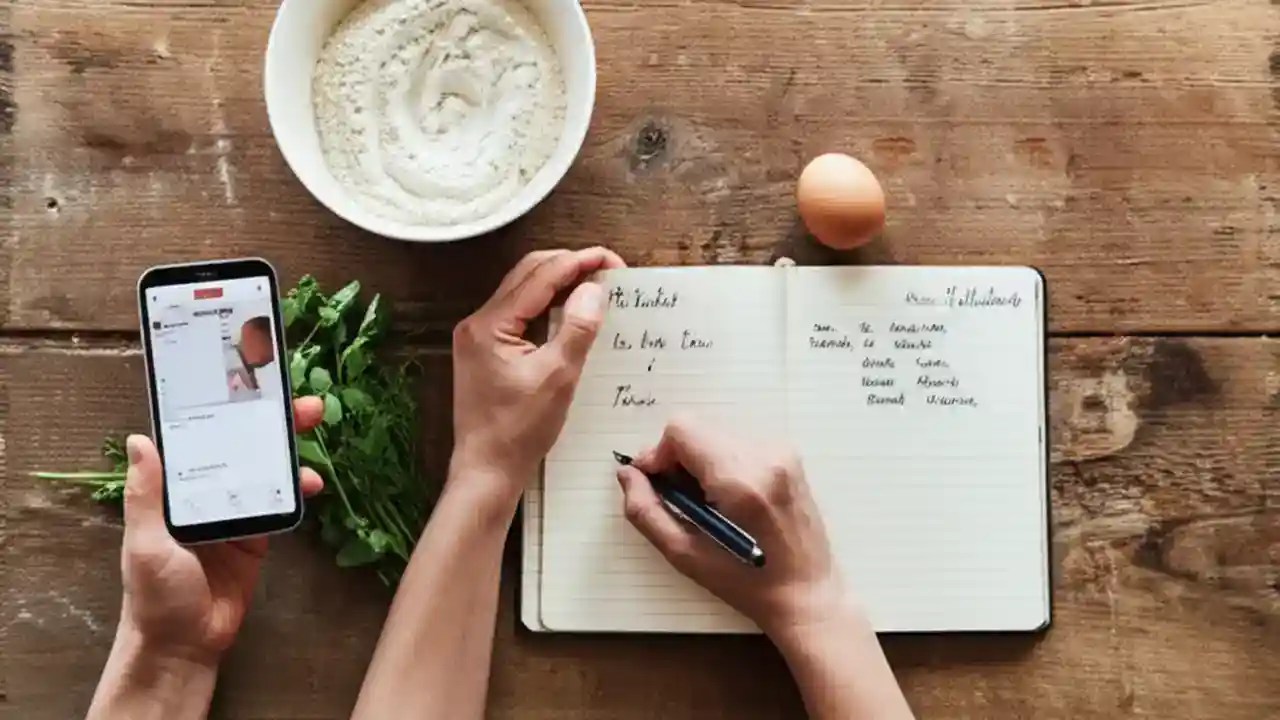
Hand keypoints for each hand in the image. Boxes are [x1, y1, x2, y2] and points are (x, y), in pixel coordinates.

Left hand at [117, 397, 325, 663]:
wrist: (185, 644)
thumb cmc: (154, 595)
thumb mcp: (143, 543)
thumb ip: (146, 495)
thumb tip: (141, 441)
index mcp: (174, 491)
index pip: (201, 440)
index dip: (225, 413)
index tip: (250, 388)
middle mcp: (205, 494)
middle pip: (242, 448)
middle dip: (272, 424)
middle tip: (303, 405)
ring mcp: (233, 513)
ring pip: (266, 471)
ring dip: (291, 451)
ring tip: (313, 432)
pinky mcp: (257, 536)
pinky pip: (280, 504)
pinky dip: (297, 491)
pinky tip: (312, 482)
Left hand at [451, 247, 624, 495]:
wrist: (487, 470)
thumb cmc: (518, 431)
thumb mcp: (558, 378)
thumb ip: (577, 329)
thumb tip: (594, 290)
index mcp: (489, 325)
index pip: (539, 276)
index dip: (578, 262)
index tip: (610, 260)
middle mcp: (477, 323)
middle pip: (527, 275)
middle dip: (568, 266)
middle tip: (607, 270)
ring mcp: (478, 337)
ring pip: (522, 292)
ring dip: (558, 284)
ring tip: (593, 284)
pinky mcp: (485, 351)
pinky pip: (518, 314)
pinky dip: (546, 306)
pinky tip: (570, 311)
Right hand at [616, 415, 847, 637]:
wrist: (806, 594)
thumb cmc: (747, 584)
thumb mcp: (685, 555)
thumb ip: (646, 511)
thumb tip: (627, 474)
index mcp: (740, 479)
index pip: (681, 429)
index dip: (658, 454)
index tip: (657, 485)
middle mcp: (764, 455)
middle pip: (698, 429)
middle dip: (678, 459)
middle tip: (681, 500)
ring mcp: (781, 452)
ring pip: (716, 434)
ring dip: (700, 462)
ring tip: (707, 504)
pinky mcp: (789, 456)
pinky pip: (738, 443)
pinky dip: (722, 463)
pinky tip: (728, 499)